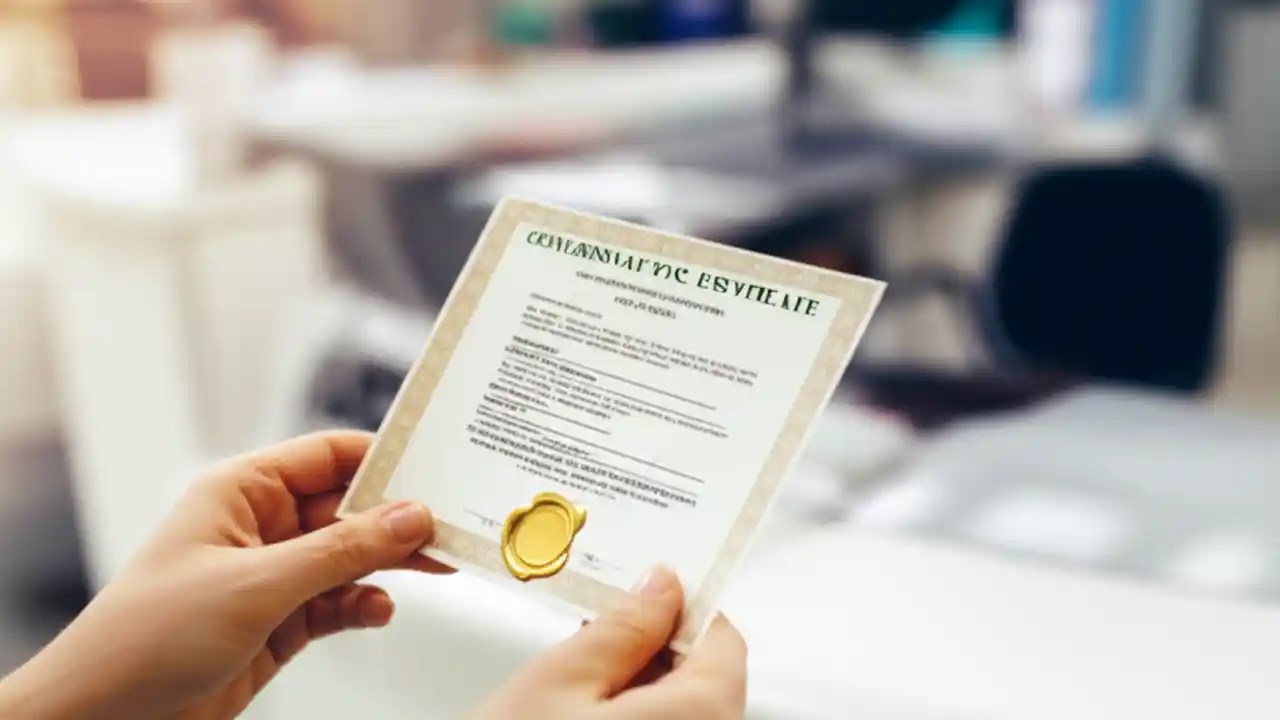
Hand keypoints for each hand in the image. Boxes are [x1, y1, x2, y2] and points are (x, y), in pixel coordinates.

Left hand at [0, 431, 450, 719]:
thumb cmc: (146, 637)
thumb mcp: (257, 584)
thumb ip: (342, 551)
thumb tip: (410, 516)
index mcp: (242, 490)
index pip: (328, 455)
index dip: (383, 457)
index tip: (438, 465)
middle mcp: (261, 527)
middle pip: (349, 507)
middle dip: (397, 518)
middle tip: (451, 525)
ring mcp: (272, 576)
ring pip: (351, 556)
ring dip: (389, 564)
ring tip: (435, 567)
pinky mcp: (280, 622)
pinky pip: (339, 601)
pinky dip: (364, 605)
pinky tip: (378, 611)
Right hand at [470, 568, 746, 719]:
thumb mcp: (558, 682)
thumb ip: (622, 628)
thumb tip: (662, 587)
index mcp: (703, 717)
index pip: (722, 639)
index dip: (679, 609)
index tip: (638, 600)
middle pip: (705, 684)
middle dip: (652, 658)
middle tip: (590, 649)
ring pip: (681, 719)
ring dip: (639, 700)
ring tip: (573, 699)